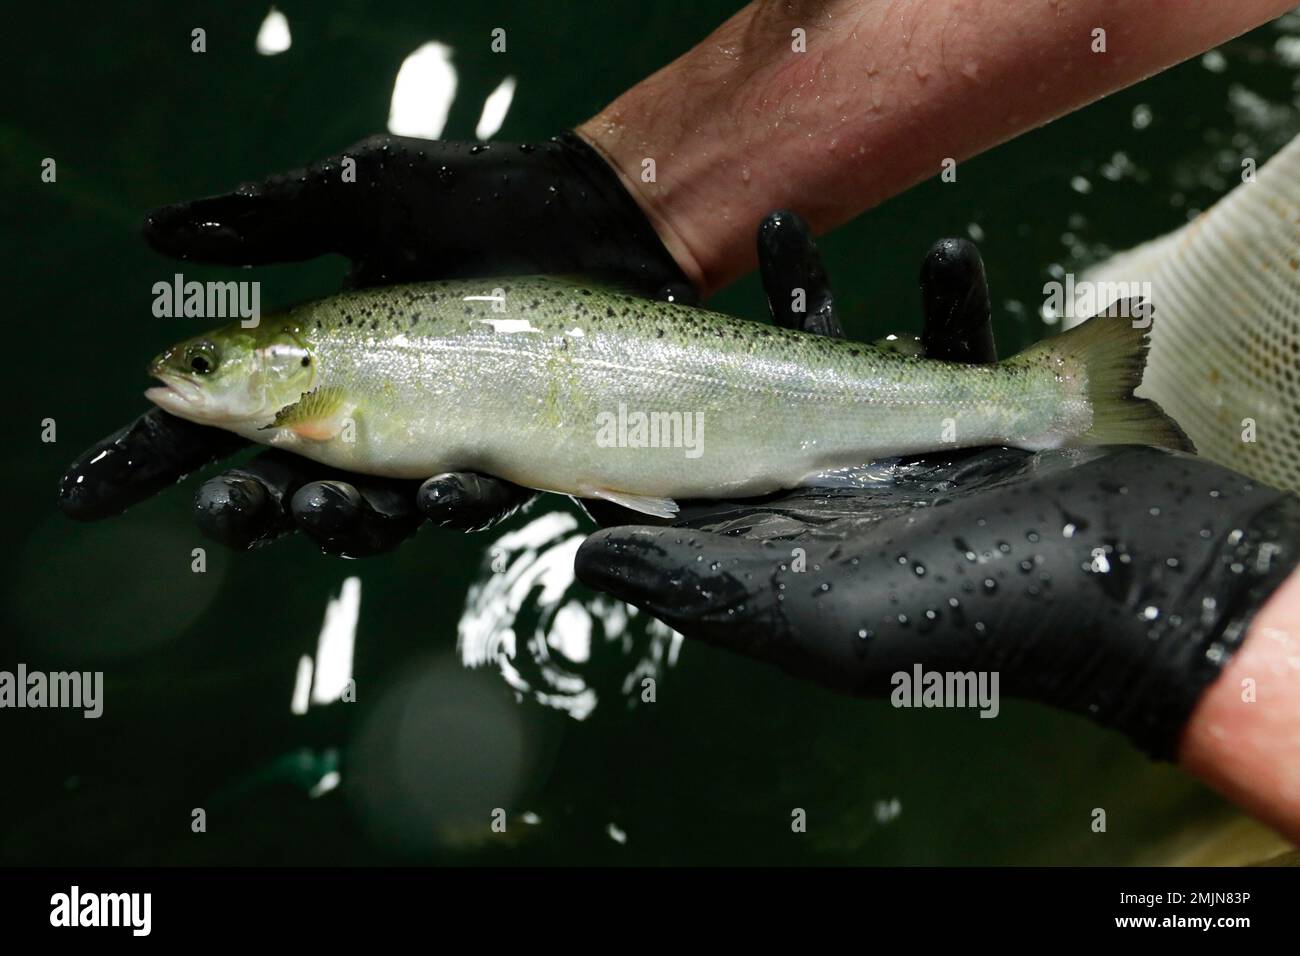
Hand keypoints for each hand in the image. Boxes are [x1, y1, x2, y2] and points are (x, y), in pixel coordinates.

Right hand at [58, 132, 692, 554]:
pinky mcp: (506, 456)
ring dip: (339, 523)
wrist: (595, 216)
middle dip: (251, 510)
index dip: (157, 453)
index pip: (222, 414)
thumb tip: (159, 232)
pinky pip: (469, 500)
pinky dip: (449, 501)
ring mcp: (436, 440)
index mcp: (319, 356)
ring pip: (372, 514)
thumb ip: (273, 222)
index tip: (92, 489)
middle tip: (232, 510)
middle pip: (286, 487)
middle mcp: (369, 410)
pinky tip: (439, 488)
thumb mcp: (367, 197)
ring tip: (322, 506)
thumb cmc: (480, 199)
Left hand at [574, 237, 1299, 759]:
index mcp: (791, 534)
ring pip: (848, 356)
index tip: (611, 354)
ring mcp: (909, 454)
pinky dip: (951, 302)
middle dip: (717, 339)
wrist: (1121, 595)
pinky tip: (949, 252)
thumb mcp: (804, 618)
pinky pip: (955, 347)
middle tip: (680, 273)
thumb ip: (696, 584)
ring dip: (816, 294)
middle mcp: (840, 491)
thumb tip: (585, 557)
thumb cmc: (955, 618)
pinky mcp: (978, 426)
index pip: (702, 472)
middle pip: (762, 398)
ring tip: (787, 228)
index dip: (653, 417)